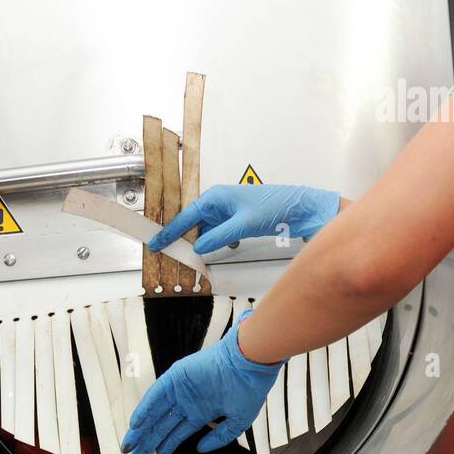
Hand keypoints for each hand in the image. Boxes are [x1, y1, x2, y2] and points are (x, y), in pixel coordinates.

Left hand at [121, 319, 280, 453]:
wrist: (252, 363)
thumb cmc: (250, 388)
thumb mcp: (238, 422)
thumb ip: (219, 438)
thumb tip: (199, 449)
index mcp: (200, 413)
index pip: (174, 436)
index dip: (161, 451)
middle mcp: (187, 403)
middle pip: (160, 429)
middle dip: (145, 446)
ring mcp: (180, 390)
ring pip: (154, 414)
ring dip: (140, 431)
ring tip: (128, 448)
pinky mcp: (175, 378)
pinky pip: (155, 396)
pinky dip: (144, 410)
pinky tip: (135, 425)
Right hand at [148, 183, 340, 254]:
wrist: (298, 208)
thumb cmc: (274, 206)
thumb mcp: (243, 225)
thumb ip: (218, 238)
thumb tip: (198, 248)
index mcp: (216, 197)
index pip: (185, 216)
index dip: (169, 231)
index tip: (156, 242)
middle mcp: (218, 202)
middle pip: (191, 223)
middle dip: (179, 238)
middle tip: (166, 253)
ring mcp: (226, 212)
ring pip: (203, 231)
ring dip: (196, 244)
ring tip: (183, 256)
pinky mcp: (234, 221)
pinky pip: (215, 234)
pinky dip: (210, 244)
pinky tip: (208, 253)